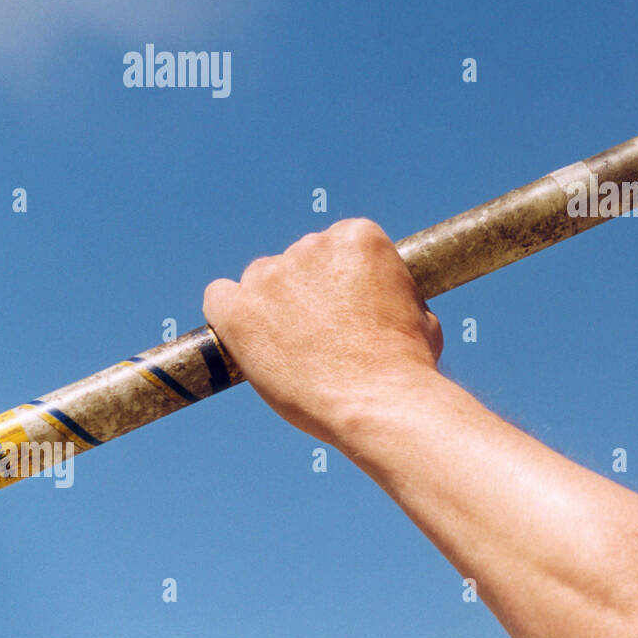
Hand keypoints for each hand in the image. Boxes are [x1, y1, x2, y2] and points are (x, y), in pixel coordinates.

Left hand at [202, 218, 442, 443]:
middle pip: (299, 259)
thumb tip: (383, 296)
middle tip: (323, 335)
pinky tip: (247, 338)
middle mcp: (312, 245)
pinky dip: (230, 315)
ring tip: (292, 348)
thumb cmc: (406, 363)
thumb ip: (389, 291)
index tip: (347, 308)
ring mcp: (271, 275)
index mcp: (358, 236)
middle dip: (308, 291)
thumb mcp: (418, 310)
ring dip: (272, 305)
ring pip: (261, 279)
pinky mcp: (238, 309)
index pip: (337, 244)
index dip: (342, 279)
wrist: (379, 400)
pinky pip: (219, 297)